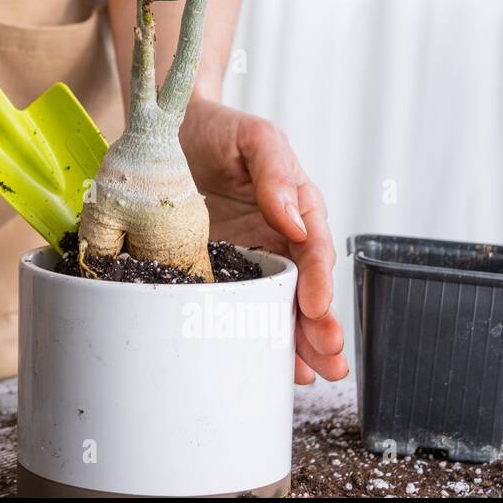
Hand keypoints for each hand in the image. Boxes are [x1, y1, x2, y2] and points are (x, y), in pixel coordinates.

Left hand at [180, 96, 347, 383]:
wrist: (171, 128)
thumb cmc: (220, 129)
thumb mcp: (254, 138)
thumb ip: (276, 172)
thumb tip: (293, 220)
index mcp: (298, 208)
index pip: (313, 249)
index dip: (317, 280)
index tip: (315, 307)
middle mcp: (280, 238)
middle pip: (305, 288)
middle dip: (320, 326)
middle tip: (330, 359)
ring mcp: (250, 257)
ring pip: (278, 306)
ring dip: (295, 342)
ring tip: (310, 375)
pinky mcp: (219, 268)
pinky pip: (238, 304)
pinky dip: (253, 334)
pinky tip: (266, 363)